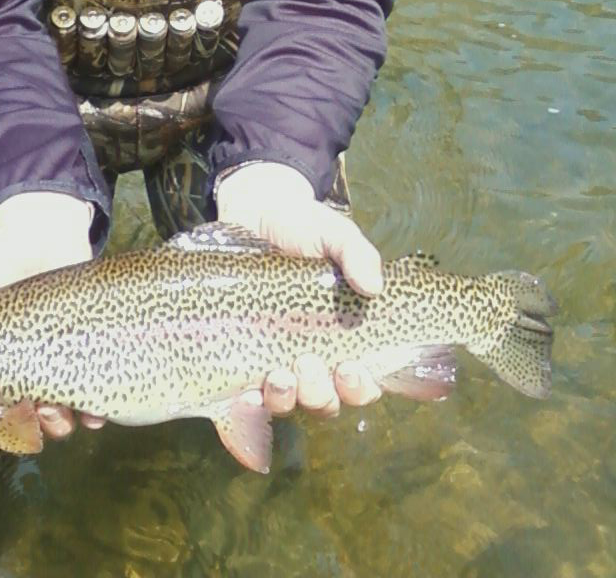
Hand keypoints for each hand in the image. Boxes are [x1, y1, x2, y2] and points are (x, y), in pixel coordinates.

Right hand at [0, 190, 99, 453]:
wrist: (48, 234)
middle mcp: (1, 374)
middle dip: (11, 432)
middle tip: (23, 414)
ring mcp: (39, 369)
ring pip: (42, 419)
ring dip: (50, 425)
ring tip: (55, 410)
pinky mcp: (73, 359)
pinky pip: (81, 401)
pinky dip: (87, 414)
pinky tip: (92, 413)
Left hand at [215, 162, 383, 415]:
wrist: (255, 213)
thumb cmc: (304, 227)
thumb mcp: (334, 234)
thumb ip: (356, 254)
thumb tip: (374, 287)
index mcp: (344, 336)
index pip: (363, 382)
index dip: (361, 387)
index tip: (352, 366)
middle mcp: (314, 356)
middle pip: (326, 400)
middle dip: (321, 392)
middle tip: (309, 363)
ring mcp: (276, 357)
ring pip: (290, 402)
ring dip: (287, 397)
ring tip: (279, 374)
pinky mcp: (241, 355)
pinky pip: (249, 394)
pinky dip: (250, 402)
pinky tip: (246, 392)